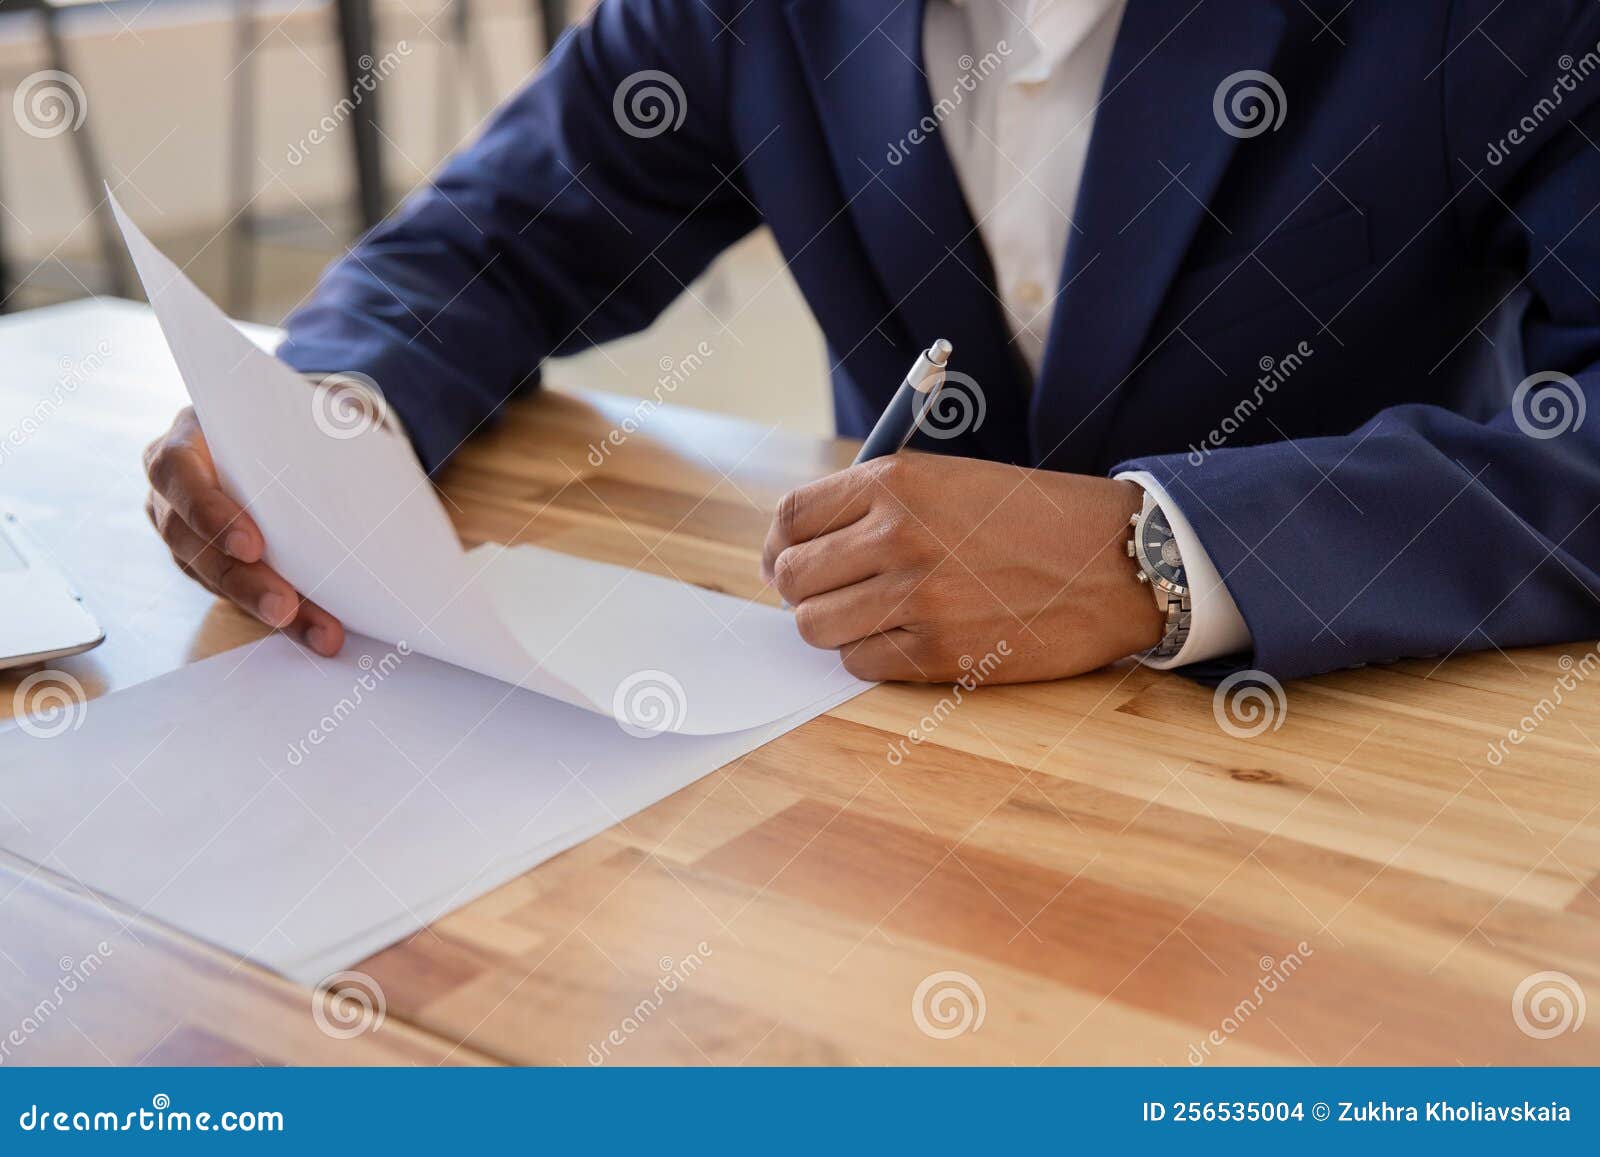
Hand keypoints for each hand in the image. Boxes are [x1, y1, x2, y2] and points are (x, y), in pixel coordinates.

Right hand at [143, 406, 344, 655]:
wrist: (287, 438)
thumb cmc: (291, 421)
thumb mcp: (300, 411)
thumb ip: (318, 426)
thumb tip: (363, 456)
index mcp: (187, 436)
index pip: (175, 470)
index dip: (208, 511)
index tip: (252, 545)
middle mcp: (172, 488)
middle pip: (190, 540)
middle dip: (242, 579)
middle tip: (284, 607)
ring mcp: (182, 529)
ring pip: (211, 577)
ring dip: (266, 607)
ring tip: (319, 632)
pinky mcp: (206, 563)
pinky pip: (235, 595)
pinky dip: (281, 615)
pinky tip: (317, 630)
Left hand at [762, 454, 1164, 681]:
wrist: (1117, 560)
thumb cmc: (1031, 518)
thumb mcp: (949, 479)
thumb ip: (875, 503)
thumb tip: (800, 547)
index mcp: (895, 482)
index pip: (792, 518)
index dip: (781, 545)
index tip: (788, 561)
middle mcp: (898, 535)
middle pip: (794, 577)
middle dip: (800, 590)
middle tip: (828, 595)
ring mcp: (917, 597)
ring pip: (817, 626)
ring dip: (833, 627)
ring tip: (868, 617)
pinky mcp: (940, 653)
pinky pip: (861, 664)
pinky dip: (870, 656)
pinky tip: (904, 639)